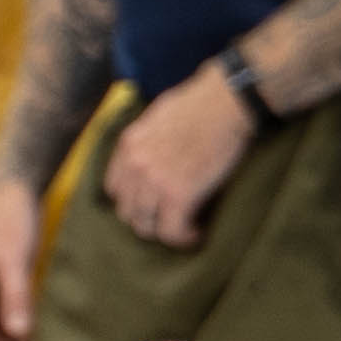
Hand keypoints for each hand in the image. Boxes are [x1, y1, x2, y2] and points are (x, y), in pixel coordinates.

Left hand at [101, 70, 256, 249]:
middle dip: (147, 217)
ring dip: (165, 230)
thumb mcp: (158, 116)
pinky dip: (184, 238)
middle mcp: (135, 165)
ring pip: (146, 226)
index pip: (114, 188)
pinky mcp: (179, 195)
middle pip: (127, 211)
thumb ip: (147, 140)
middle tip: (169, 217)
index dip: (132, 199)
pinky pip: (172, 232)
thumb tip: (152, 155)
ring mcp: (155, 182)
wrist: (226, 102)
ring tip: (184, 227)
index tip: (151, 202)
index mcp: (128, 145)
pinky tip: (197, 233)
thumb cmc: (201, 103)